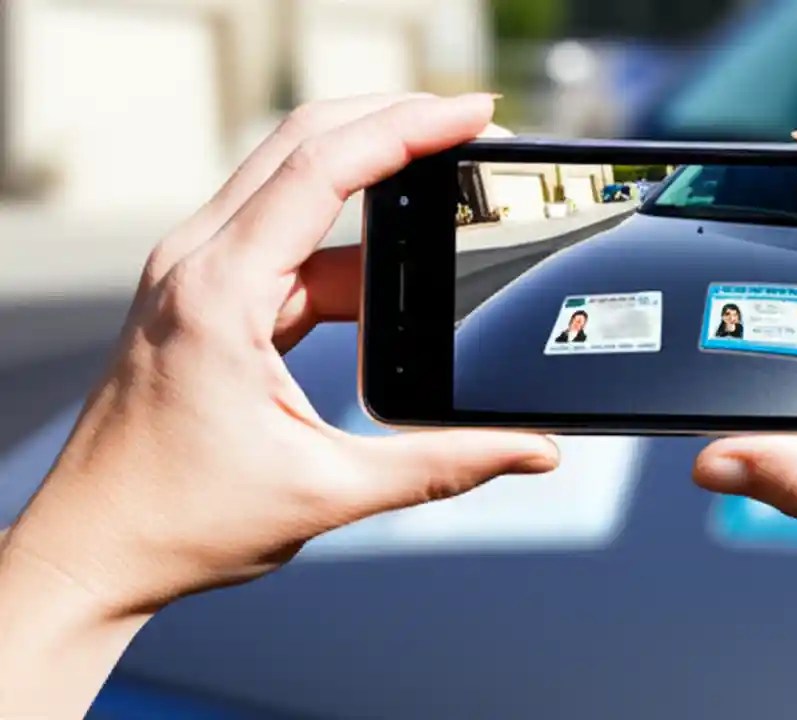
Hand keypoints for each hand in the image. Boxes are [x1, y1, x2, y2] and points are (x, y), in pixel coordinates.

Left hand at [2, 93, 558, 616]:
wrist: (92, 547)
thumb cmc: (180, 519)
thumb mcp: (325, 490)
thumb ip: (439, 465)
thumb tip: (532, 449)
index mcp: (219, 293)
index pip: (320, 169)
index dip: (406, 129)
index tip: (473, 115)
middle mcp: (197, 263)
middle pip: (303, 144)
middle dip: (393, 120)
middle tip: (472, 126)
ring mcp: (197, 274)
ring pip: (292, 182)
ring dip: (370, 172)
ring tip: (448, 183)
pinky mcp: (206, 296)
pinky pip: (286, 238)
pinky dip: (347, 237)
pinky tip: (398, 264)